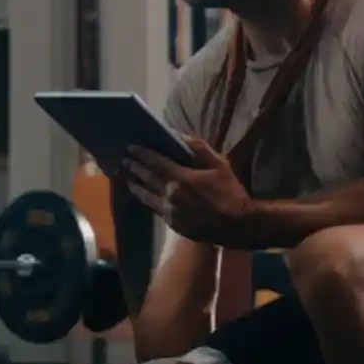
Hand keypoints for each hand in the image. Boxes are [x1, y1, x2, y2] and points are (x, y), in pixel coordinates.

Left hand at [121, 135, 255, 246]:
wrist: (239, 226)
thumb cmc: (231, 193)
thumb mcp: (220, 166)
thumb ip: (199, 149)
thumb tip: (181, 137)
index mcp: (181, 179)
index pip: (155, 163)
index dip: (142, 154)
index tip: (131, 148)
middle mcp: (170, 196)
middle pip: (147, 179)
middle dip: (134, 169)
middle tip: (123, 161)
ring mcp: (170, 213)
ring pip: (147, 197)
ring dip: (136, 187)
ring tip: (127, 179)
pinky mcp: (173, 225)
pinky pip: (156, 210)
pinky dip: (148, 200)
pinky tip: (145, 196)